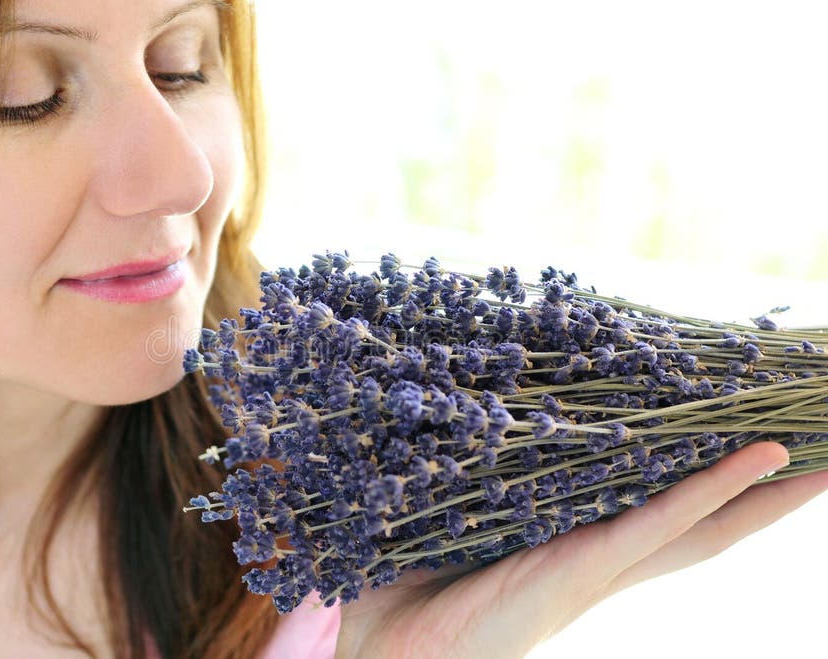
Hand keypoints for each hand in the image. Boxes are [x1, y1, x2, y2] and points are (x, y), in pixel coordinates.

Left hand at [334, 442, 827, 658]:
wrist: (384, 646)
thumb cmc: (407, 580)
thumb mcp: (455, 518)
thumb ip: (472, 482)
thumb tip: (456, 418)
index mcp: (576, 548)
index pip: (660, 511)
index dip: (711, 482)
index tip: (752, 443)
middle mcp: (602, 558)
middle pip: (704, 523)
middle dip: (764, 492)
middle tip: (815, 452)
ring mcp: (600, 564)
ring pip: (704, 522)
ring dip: (766, 488)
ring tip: (818, 457)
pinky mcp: (585, 567)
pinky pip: (663, 521)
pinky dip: (716, 488)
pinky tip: (763, 458)